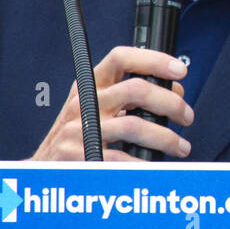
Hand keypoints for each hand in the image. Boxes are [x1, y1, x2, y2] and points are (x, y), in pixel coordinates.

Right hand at [29, 45, 194, 160]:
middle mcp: (83, 102)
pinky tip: (154, 166)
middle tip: (186, 116)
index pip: (121, 58)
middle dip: (170, 103)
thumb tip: (174, 94)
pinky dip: (145, 163)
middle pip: (136, 89)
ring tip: (180, 147)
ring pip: (135, 125)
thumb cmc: (77, 138)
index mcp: (89, 85)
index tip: (179, 70)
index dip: (153, 59)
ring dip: (166, 137)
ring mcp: (80, 129)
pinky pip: (123, 158)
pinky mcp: (81, 156)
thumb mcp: (95, 109)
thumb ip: (128, 98)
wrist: (43, 171)